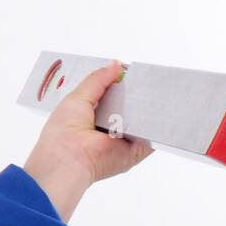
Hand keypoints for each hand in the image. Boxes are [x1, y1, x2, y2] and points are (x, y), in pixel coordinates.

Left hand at [22, 59, 155, 222]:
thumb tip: (115, 64)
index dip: (120, 84)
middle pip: (130, 107)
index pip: (112, 96)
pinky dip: (158, 126)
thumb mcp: (78, 97)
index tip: (130, 71)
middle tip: (147, 79)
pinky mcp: (135, 151)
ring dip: (149, 108)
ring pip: (144, 120)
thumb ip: (97, 80)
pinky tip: (162, 111)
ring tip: (157, 91)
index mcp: (92, 115)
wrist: (68, 160)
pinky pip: (153, 138)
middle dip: (137, 95)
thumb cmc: (63, 133)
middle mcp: (109, 128)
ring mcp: (123, 140)